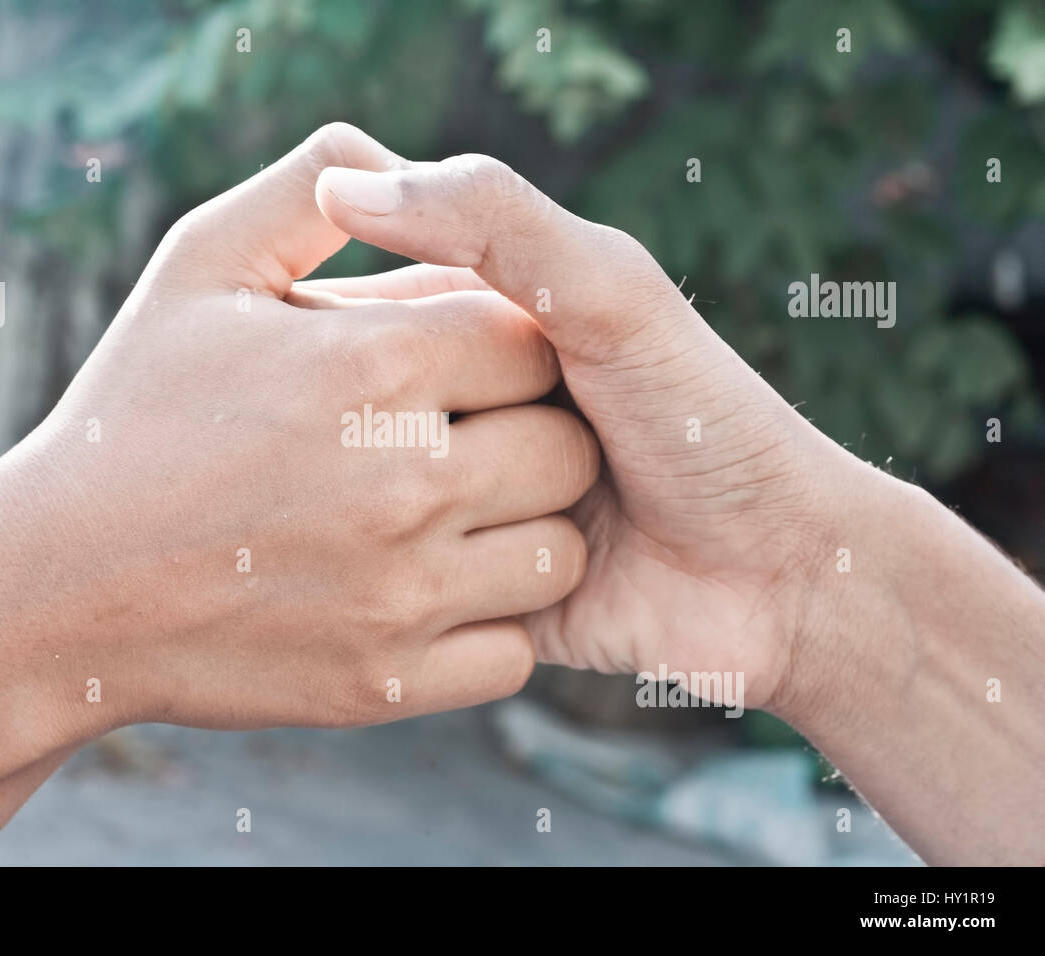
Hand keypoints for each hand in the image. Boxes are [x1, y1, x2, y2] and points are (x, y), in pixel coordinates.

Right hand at [0, 125, 599, 731]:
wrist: (56, 589)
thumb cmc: (128, 416)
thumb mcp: (197, 266)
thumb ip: (306, 187)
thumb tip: (385, 159)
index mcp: (369, 365)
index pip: (528, 339)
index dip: (499, 348)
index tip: (452, 367)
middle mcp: (402, 482)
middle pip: (565, 448)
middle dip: (523, 436)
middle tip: (457, 441)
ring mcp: (399, 595)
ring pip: (554, 555)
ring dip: (517, 534)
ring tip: (445, 519)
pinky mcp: (387, 683)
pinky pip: (510, 653)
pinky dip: (482, 626)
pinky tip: (420, 592)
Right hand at [310, 147, 1044, 864]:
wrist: (783, 579)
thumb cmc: (707, 418)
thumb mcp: (608, 293)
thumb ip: (494, 222)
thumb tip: (344, 189)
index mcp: (473, 336)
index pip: (368, 323)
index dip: (379, 342)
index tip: (455, 367)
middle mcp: (455, 423)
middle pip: (372, 425)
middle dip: (443, 439)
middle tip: (564, 441)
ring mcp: (457, 513)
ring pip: (391, 517)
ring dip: (477, 522)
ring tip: (578, 509)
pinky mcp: (464, 597)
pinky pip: (415, 597)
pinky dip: (463, 593)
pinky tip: (530, 576)